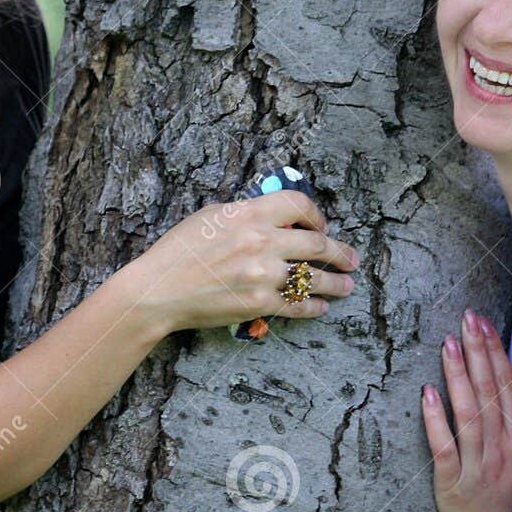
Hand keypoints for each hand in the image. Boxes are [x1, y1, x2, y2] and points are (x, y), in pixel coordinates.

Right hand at [122, 189, 359, 333]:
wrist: (159, 289)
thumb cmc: (179, 250)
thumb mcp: (211, 216)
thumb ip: (246, 214)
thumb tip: (274, 219)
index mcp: (249, 212)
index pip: (299, 204)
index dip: (316, 215)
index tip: (322, 226)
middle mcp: (261, 240)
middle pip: (317, 244)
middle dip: (340, 252)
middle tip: (352, 259)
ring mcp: (262, 274)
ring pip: (313, 278)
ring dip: (336, 283)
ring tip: (347, 285)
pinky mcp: (259, 303)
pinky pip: (297, 305)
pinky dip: (313, 307)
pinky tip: (321, 307)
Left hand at [422, 307, 511, 511]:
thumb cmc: (503, 497)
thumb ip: (508, 421)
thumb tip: (496, 374)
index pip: (509, 389)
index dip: (496, 354)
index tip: (483, 323)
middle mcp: (503, 452)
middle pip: (490, 395)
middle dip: (479, 353)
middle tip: (466, 318)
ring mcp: (479, 469)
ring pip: (469, 417)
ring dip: (459, 378)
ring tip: (448, 343)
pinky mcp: (453, 486)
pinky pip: (445, 449)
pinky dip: (436, 422)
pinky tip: (427, 394)